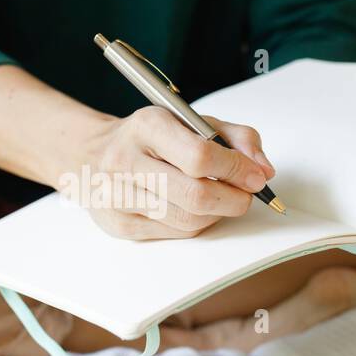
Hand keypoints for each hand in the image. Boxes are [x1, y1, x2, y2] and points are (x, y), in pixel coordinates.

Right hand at [73, 107, 275, 239]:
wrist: (92, 155)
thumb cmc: (151, 138)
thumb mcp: (192, 121)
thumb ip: (235, 138)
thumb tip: (263, 170)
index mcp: (147, 126)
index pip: (200, 156)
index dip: (237, 170)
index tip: (256, 177)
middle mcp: (126, 160)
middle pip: (196, 195)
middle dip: (233, 199)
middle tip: (246, 195)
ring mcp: (118, 196)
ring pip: (188, 220)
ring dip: (216, 214)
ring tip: (219, 198)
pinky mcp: (119, 224)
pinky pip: (175, 234)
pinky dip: (195, 224)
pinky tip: (192, 208)